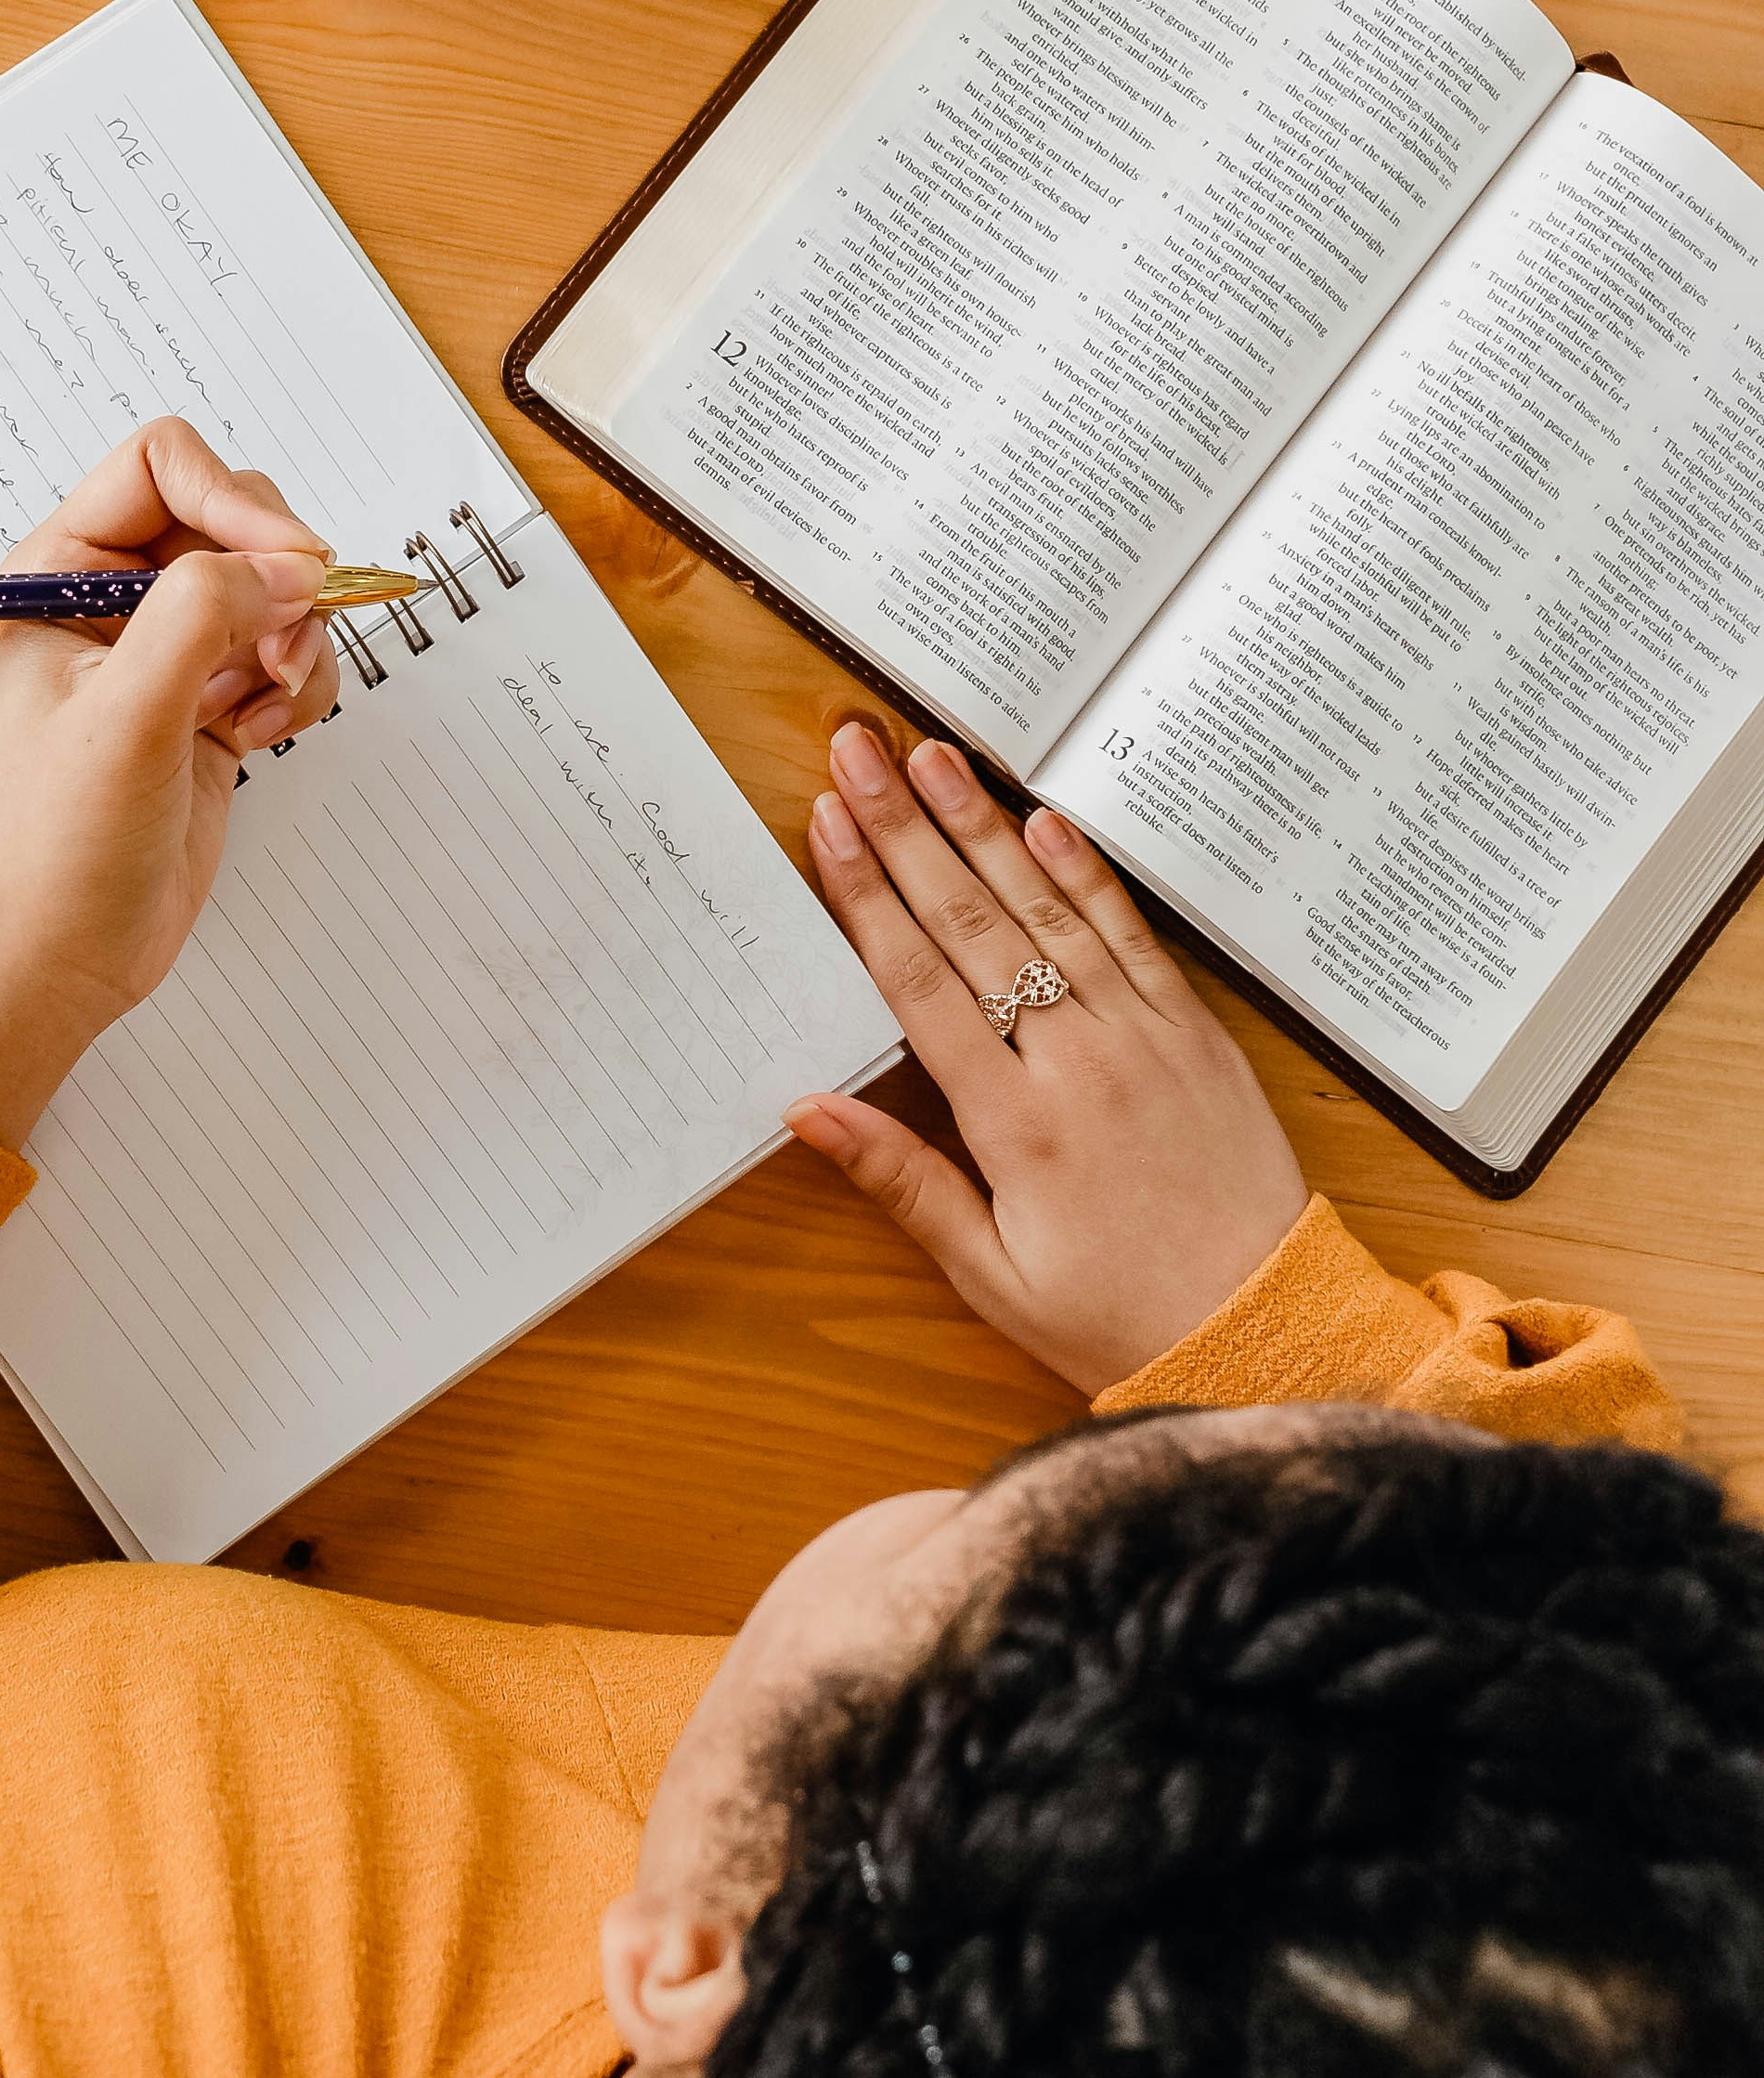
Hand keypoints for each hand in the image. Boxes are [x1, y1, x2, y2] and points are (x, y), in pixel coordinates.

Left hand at [0, 420, 337, 1145]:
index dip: (232, 501)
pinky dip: (299, 685)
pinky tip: (265, 735)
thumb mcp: (123, 716)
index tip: (284, 565)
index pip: (161, 468)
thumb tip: (285, 566)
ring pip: (272, 587)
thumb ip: (200, 616)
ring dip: (297, 635)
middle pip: (230, 518)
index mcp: (59, 573)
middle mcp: (113, 601)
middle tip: (280, 648)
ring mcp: (166, 655)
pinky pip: (285, 654)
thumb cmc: (51, 847)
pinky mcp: (208, 707)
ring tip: (269, 702)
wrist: (53, 961)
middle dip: (277, 574)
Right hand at [787, 726, 1307, 1394]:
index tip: (828, 822)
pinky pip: (1129, 934)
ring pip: (1045, 908)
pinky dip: (1085, 873)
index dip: (865, 894)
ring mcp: (1140, 1035)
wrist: (1268, 1328)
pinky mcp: (1192, 1031)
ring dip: (981, 826)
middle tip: (859, 750)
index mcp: (1013, 1124)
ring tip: (932, 756)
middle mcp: (1075, 1060)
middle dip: (905, 826)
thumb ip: (901, 1181)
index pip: (918, 982)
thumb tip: (808, 1110)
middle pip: (969, 921)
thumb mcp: (992, 1275)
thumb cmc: (1119, 1317)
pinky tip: (1042, 822)